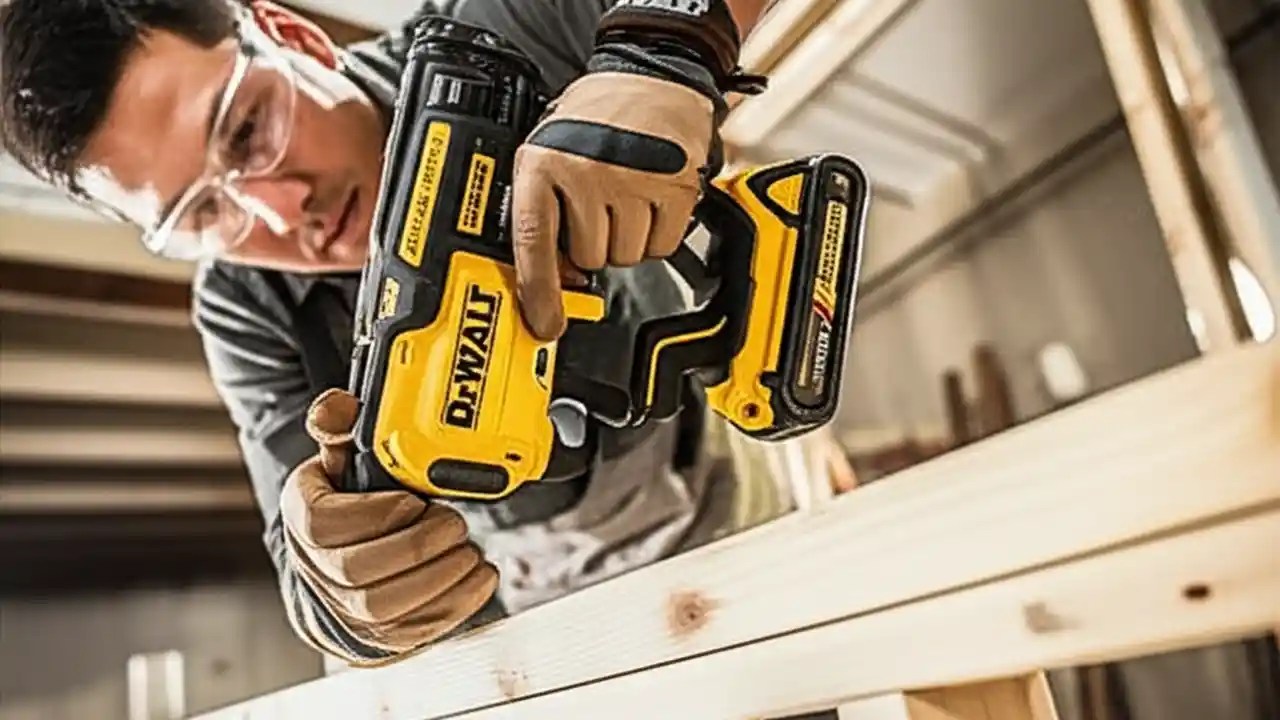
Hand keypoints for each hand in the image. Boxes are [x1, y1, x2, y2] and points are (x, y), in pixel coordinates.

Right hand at [278, 389, 497, 662]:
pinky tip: (479, 577)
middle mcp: (318, 568)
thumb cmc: (349, 501)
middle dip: (417, 546)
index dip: (376, 513)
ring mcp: (346, 607)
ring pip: (385, 607)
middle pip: (358, 571)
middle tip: (454, 524)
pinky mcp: (381, 635)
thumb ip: (342, 427)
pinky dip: (455, 605)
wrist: (344, 557)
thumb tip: (338, 407)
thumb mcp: (342, 456)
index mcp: (305, 518)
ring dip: (439, 577)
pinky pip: (414, 630)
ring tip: (469, 551)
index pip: (324, 524)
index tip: (414, 500)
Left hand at [511, 70, 715, 340]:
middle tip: (597, 208)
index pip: (533, 244)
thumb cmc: (595, 119)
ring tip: (624, 196)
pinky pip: (662, 245)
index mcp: (543, 165)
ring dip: (626, 239)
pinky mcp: (675, 187)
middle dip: (593, 245)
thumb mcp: (548, 157)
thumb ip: (543, 214)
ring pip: (627, 256)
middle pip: (589, 258)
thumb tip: (554, 281)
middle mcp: (586, 172)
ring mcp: (633, 180)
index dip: (539, 293)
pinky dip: (658, 234)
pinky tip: (650, 200)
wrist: (649, 76)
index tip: (545, 325)